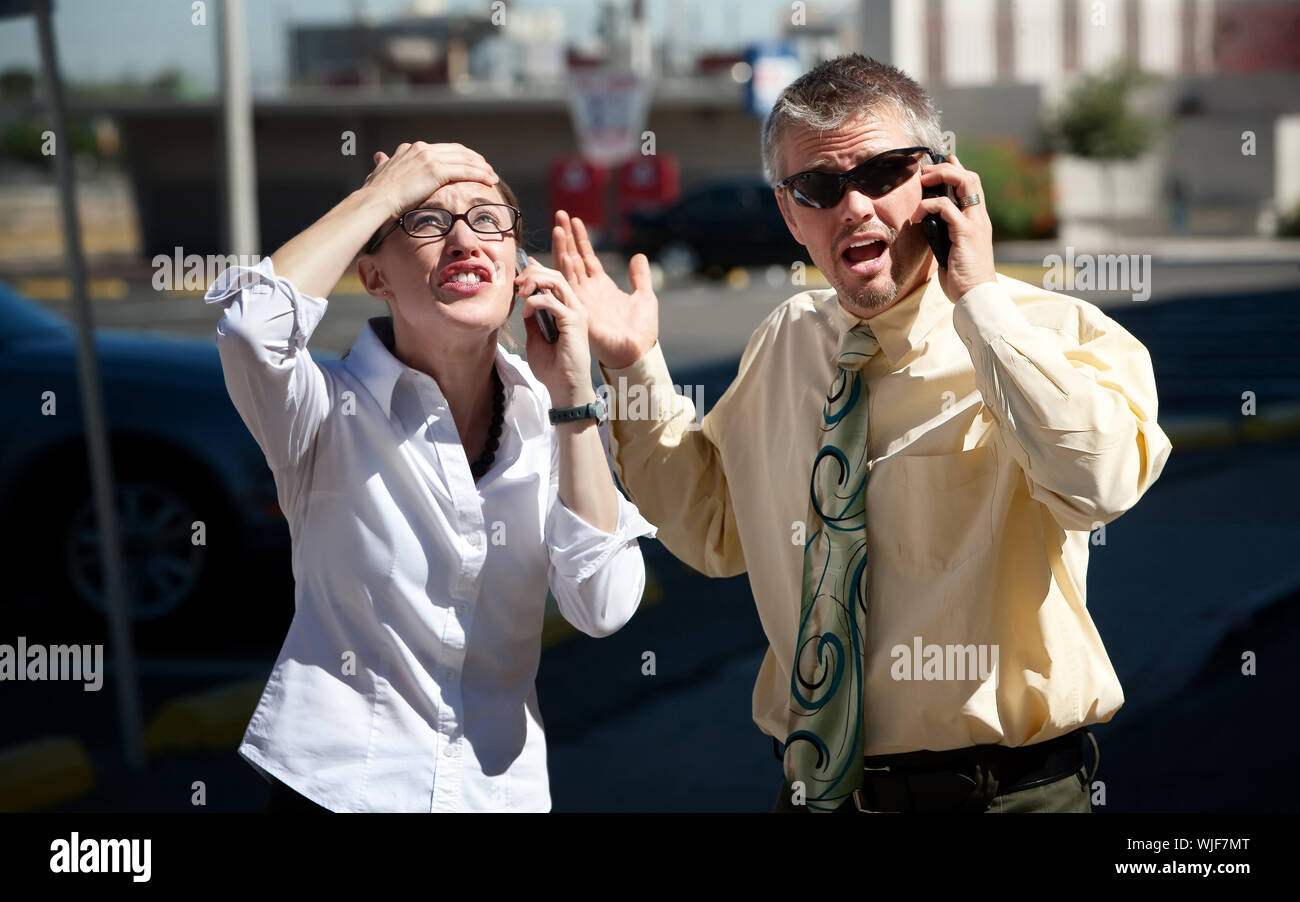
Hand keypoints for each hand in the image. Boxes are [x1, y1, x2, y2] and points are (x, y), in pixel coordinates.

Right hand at [361, 142, 497, 220]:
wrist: (375, 200)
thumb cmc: (375, 193)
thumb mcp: (379, 172)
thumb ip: (384, 163)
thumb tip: (379, 157)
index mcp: (411, 149)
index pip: (443, 149)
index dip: (460, 156)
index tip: (471, 163)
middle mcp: (421, 149)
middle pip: (457, 151)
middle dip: (475, 160)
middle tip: (488, 169)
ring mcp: (429, 158)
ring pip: (464, 160)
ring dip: (482, 168)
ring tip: (492, 176)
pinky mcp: (436, 170)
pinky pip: (465, 171)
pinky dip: (480, 175)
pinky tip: (490, 181)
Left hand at [514, 258, 594, 406]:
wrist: (565, 388)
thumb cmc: (553, 368)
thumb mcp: (535, 338)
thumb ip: (533, 320)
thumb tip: (524, 304)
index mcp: (567, 310)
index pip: (555, 280)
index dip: (537, 270)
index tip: (520, 269)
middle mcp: (575, 308)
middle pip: (555, 275)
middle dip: (533, 273)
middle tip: (517, 282)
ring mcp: (577, 313)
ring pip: (556, 282)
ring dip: (534, 281)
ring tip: (520, 292)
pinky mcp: (574, 321)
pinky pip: (551, 301)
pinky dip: (535, 302)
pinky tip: (526, 312)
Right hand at [552, 210, 658, 369]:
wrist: (636, 350)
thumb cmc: (641, 330)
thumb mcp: (645, 296)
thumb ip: (641, 276)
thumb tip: (639, 256)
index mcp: (602, 286)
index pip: (587, 257)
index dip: (580, 239)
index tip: (575, 220)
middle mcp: (587, 289)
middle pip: (573, 257)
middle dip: (566, 235)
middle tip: (560, 213)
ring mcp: (581, 297)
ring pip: (566, 267)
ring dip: (562, 246)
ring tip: (558, 226)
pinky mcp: (578, 307)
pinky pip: (567, 285)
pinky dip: (564, 267)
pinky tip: (562, 251)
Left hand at [914, 153, 997, 301]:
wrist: (976, 295)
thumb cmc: (963, 276)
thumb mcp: (952, 248)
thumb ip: (945, 232)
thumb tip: (928, 222)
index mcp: (977, 220)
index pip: (972, 185)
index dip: (957, 168)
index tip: (942, 160)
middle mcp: (979, 217)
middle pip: (970, 177)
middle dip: (947, 168)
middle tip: (925, 172)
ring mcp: (974, 223)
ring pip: (964, 184)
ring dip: (940, 177)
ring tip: (922, 182)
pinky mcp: (965, 233)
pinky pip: (946, 207)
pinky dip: (928, 206)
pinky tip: (917, 216)